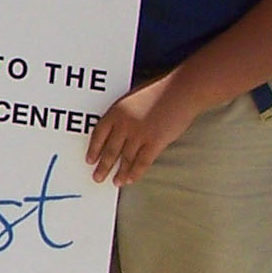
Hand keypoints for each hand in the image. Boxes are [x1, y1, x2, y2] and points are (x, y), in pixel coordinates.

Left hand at [86, 73, 205, 185]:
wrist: (181, 90)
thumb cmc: (159, 91)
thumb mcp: (132, 99)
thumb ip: (123, 116)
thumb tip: (118, 134)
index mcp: (116, 111)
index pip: (98, 134)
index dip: (93, 149)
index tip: (90, 160)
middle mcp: (124, 124)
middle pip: (110, 150)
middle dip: (103, 166)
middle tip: (98, 177)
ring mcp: (140, 134)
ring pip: (126, 159)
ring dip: (120, 172)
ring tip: (116, 182)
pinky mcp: (155, 142)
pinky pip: (142, 162)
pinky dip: (136, 172)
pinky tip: (131, 179)